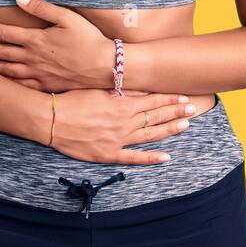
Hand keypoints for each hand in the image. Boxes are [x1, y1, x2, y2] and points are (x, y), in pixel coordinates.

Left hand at [0, 0, 110, 92]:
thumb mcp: (67, 17)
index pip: (6, 34)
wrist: (104, 66)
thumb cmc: (88, 39)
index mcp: (36, 40)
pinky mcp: (46, 86)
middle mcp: (33, 58)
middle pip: (2, 54)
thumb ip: (41, 7)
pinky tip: (3, 82)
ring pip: (8, 71)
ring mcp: (38, 74)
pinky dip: (8, 84)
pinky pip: (22, 86)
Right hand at [48, 88, 197, 164]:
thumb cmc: (72, 100)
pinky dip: (150, 158)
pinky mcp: (109, 153)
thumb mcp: (99, 89)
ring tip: (186, 125)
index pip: (152, 100)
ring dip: (169, 130)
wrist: (52, 119)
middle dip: (176, 112)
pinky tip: (165, 157)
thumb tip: (143, 88)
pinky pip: (133, 158)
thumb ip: (122, 89)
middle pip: (155, 116)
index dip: (170, 99)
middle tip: (193, 108)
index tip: (184, 97)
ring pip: (150, 134)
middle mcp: (124, 122)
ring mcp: (118, 139)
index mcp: (122, 104)